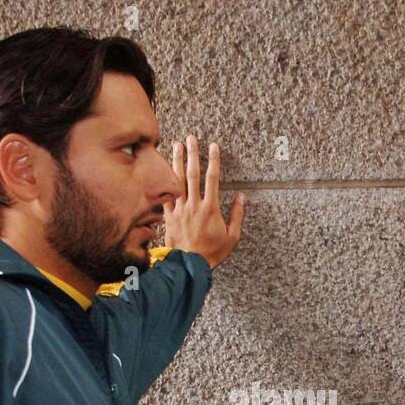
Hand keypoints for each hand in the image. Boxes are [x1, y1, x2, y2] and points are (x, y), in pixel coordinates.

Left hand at [163, 134, 245, 267]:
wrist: (189, 266)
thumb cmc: (212, 253)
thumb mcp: (232, 237)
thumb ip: (237, 215)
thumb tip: (242, 197)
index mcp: (210, 208)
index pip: (213, 178)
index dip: (214, 160)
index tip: (214, 146)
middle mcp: (194, 205)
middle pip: (193, 174)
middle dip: (193, 154)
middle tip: (191, 138)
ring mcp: (180, 210)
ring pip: (177, 181)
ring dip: (177, 161)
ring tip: (176, 145)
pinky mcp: (169, 216)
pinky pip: (166, 196)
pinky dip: (164, 182)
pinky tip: (161, 170)